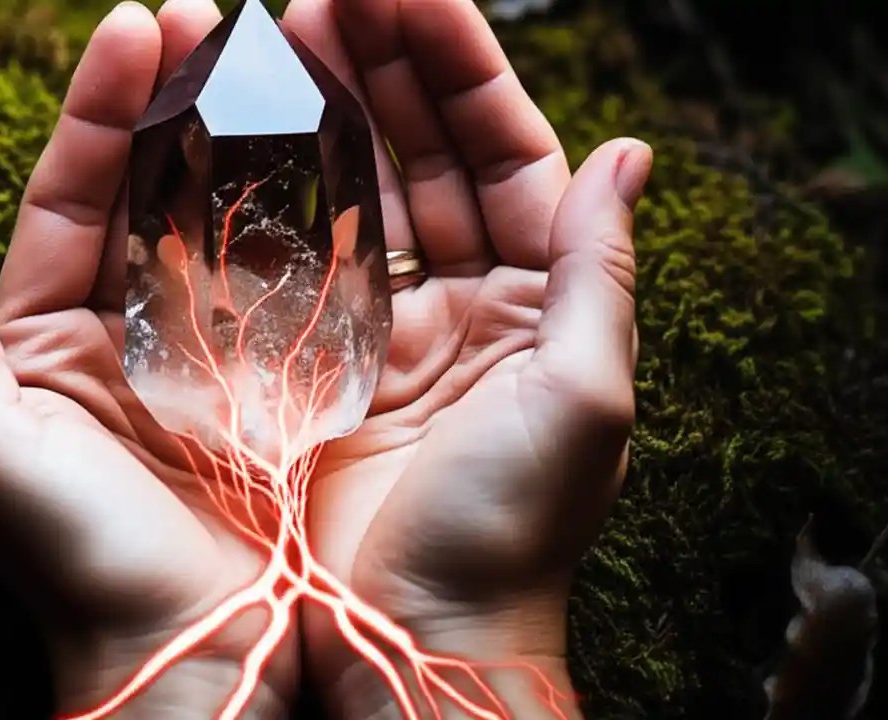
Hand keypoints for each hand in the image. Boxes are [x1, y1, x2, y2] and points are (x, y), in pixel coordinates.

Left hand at [0, 3, 295, 716]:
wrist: (191, 652)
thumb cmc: (81, 566)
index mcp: (49, 338)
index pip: (72, 197)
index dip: (102, 111)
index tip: (137, 26)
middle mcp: (128, 333)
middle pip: (150, 193)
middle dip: (175, 102)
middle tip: (211, 16)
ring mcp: (209, 351)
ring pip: (224, 223)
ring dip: (244, 141)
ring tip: (274, 57)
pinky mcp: (279, 380)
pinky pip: (291, 283)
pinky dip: (307, 219)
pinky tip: (329, 154)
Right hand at [292, 0, 652, 716]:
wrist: (415, 634)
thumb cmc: (509, 528)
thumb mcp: (584, 396)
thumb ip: (602, 269)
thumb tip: (628, 151)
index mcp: (541, 302)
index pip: (507, 154)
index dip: (461, 69)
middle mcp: (470, 304)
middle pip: (431, 158)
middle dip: (389, 69)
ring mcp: (390, 330)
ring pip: (366, 195)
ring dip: (335, 114)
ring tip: (293, 33)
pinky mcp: (323, 365)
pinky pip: (306, 261)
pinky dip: (285, 198)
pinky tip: (258, 137)